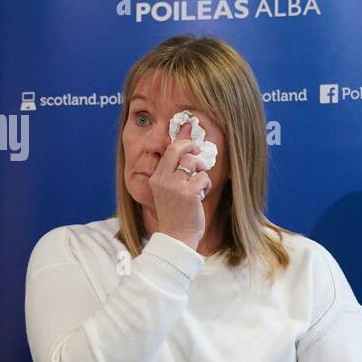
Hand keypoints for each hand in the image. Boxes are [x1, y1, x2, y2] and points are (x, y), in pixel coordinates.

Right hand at [149, 123, 210, 248]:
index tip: (188, 125)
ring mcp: (175, 186)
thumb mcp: (168, 191)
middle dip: (191, 145)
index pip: (168, 151)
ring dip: (201, 171)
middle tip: (198, 150)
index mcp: (156, 177)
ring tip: (199, 184)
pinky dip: (206, 185)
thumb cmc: (176, 214)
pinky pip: (203, 178)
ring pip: (193, 162)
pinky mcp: (188, 193)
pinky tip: (201, 196)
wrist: (176, 237)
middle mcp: (162, 179)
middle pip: (178, 149)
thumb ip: (173, 172)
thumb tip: (185, 151)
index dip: (180, 138)